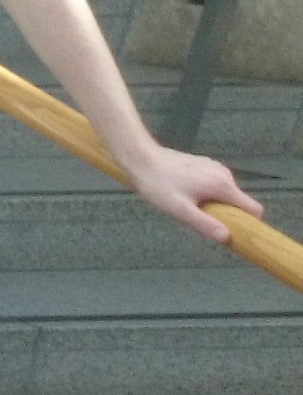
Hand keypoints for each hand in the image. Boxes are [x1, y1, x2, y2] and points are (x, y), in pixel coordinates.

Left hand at [123, 139, 268, 243]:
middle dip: (225, 214)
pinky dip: (206, 193)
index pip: (253, 207)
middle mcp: (224, 174)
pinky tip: (185, 194)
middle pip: (237, 202)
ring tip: (188, 206)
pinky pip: (214, 184)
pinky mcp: (204, 164)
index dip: (249, 222)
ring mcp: (214, 167)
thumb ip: (204, 224)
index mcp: (223, 185)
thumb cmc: (159, 185)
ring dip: (213, 204)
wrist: (141, 158)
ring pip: (224, 194)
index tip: (237, 232)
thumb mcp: (180, 209)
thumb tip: (227, 237)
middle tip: (199, 219)